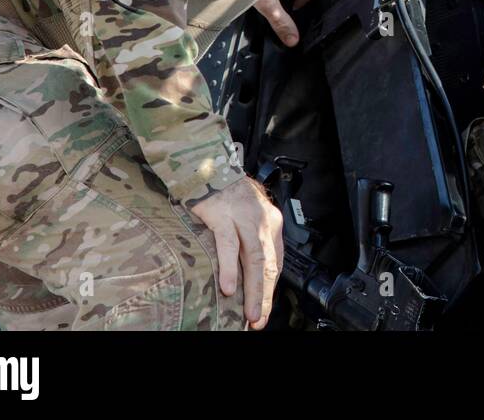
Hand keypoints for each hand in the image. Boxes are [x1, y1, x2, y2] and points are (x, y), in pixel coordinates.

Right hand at [190, 175, 283, 329]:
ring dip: (253, 290)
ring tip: (250, 313)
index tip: (263, 308)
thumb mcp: (246, 216)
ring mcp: (244, 218)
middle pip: (268, 265)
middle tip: (259, 320)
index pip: (275, 262)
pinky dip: (230, 268)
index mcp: (269, 223)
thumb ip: (249, 242)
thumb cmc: (225, 193)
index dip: (269, 288)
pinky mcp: (223, 215)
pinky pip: (228, 246)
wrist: (208, 165)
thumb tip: (247, 274)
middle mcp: (262, 221)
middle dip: (264, 296)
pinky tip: (229, 287)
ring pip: (254, 259)